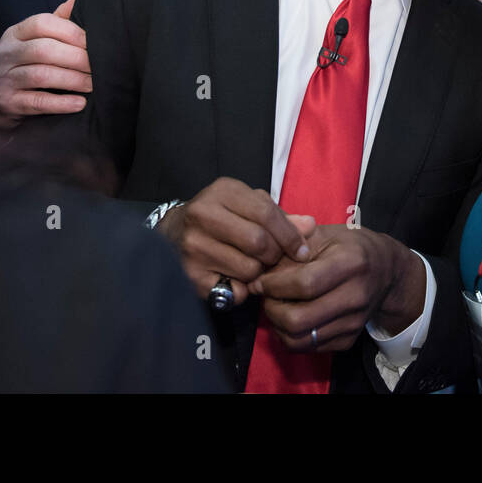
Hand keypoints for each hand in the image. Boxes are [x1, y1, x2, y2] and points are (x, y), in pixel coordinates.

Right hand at [0, 0, 90, 129]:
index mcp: (15, 33)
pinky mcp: (8, 103)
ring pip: (42, 75)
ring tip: (93, 84)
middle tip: (98, 66)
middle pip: (44, 49)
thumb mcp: (33, 41)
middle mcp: (6, 53)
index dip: (71, 31)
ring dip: (73, 80)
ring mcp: (4, 79)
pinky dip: (62, 103)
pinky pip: (38, 102)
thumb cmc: (23, 66)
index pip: (42, 23)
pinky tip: (79, 103)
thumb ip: (57, 21)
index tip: (93, 42)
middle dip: (76, 58)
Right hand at [155, 177, 314, 303]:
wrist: (172, 234)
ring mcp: (193, 246)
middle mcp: (203, 215)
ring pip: (249, 268)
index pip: (266, 213)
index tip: (301, 250)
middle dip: (274, 255)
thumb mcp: (247, 206)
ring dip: (259, 273)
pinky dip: (242, 289)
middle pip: (259, 242)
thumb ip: (279, 216)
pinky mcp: (191, 275)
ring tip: (250, 265)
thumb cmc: (220, 217)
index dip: (290, 235)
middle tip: (272, 258)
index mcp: (222, 192)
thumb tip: (309, 226)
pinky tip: (234, 277)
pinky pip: (234, 290)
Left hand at [248, 225, 425, 352]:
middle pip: (299, 319)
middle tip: (265, 296)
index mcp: (351, 263)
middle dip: (271, 309)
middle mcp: (356, 296)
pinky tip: (290, 315)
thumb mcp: (324, 233)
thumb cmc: (350, 246)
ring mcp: (354, 322)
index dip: (274, 285)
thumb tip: (260, 265)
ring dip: (277, 326)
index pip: (304, 284)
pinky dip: (290, 336)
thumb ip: (291, 245)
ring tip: (275, 305)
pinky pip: (308, 348)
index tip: (260, 280)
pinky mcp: (349, 340)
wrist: (387, 270)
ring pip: (299, 339)